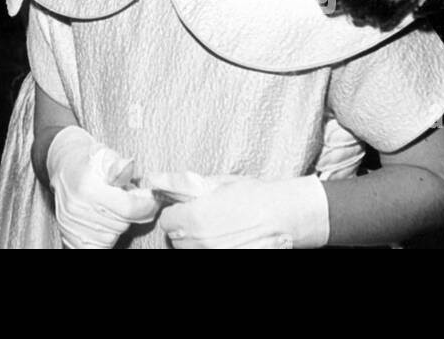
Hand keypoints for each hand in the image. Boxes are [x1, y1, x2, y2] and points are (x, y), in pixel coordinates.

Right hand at [46, 126, 158, 248]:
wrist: (64, 164)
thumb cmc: (89, 159)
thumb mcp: (107, 154)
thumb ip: (124, 167)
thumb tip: (140, 176)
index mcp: (89, 187)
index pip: (129, 208)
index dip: (146, 205)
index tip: (152, 200)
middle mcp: (77, 207)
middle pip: (122, 224)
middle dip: (131, 214)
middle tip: (127, 200)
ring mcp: (71, 224)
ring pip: (111, 237)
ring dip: (117, 225)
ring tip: (111, 208)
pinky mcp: (67, 235)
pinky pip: (96, 247)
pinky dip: (103, 240)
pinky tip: (104, 226)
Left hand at [146, 171, 328, 249]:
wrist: (285, 215)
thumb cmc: (253, 195)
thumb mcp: (217, 184)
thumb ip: (185, 186)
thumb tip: (158, 182)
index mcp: (194, 218)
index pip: (167, 220)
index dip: (176, 212)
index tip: (186, 208)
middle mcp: (201, 242)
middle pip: (177, 239)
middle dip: (185, 227)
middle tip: (203, 217)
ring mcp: (215, 256)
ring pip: (190, 250)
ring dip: (196, 242)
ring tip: (216, 229)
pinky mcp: (228, 260)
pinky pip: (206, 254)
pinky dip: (211, 248)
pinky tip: (225, 240)